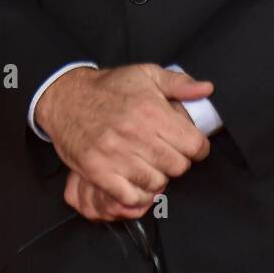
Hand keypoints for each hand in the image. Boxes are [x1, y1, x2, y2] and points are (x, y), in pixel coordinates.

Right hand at [35, 63, 212, 209]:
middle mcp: (134, 133)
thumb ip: (179, 83)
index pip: (193, 145)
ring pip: (157, 184)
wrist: (66, 97)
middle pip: (177, 166)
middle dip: (177, 161)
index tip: (190, 145)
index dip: (197, 147)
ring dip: (157, 177)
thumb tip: (207, 90)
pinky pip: (130, 197)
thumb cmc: (110, 87)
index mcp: (150, 110)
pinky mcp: (98, 171)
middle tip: (166, 152)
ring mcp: (115, 155)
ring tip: (149, 163)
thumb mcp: (146, 74)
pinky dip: (138, 194)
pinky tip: (136, 180)